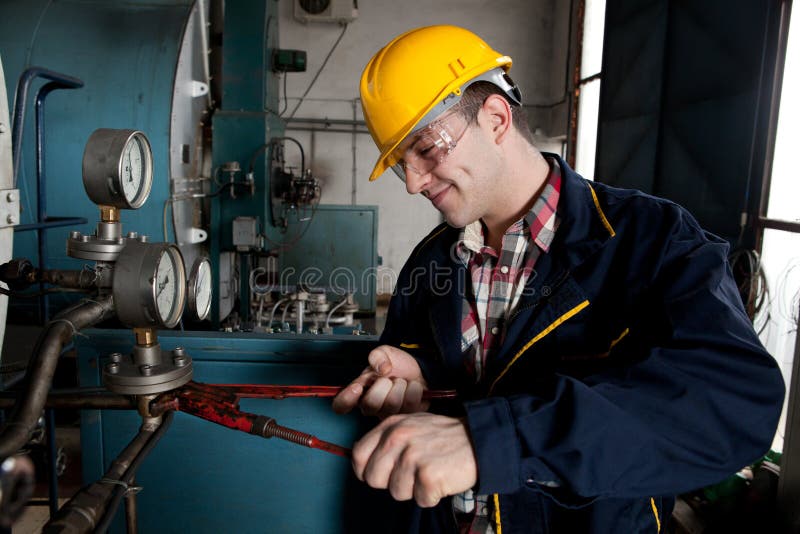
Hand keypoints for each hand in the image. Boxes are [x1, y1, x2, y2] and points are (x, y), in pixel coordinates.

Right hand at [332, 345, 428, 417]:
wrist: (420, 370)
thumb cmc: (398, 365)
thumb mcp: (384, 353)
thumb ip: (377, 356)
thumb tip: (381, 369)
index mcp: (359, 391)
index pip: (341, 405)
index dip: (346, 399)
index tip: (358, 387)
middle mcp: (371, 406)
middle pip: (370, 405)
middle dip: (383, 385)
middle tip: (389, 378)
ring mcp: (388, 413)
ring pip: (391, 404)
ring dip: (400, 386)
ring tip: (401, 381)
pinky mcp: (405, 416)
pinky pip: (409, 404)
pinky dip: (413, 389)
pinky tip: (411, 387)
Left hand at [352, 413, 477, 506]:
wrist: (480, 439)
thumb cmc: (445, 436)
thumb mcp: (412, 425)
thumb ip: (388, 440)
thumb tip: (365, 464)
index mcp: (391, 425)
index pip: (358, 455)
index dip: (366, 470)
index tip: (381, 474)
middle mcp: (398, 438)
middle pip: (373, 478)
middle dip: (391, 483)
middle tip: (412, 474)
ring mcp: (413, 457)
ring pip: (396, 492)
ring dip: (414, 490)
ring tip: (431, 472)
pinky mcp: (428, 476)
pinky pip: (420, 500)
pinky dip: (432, 496)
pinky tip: (442, 478)